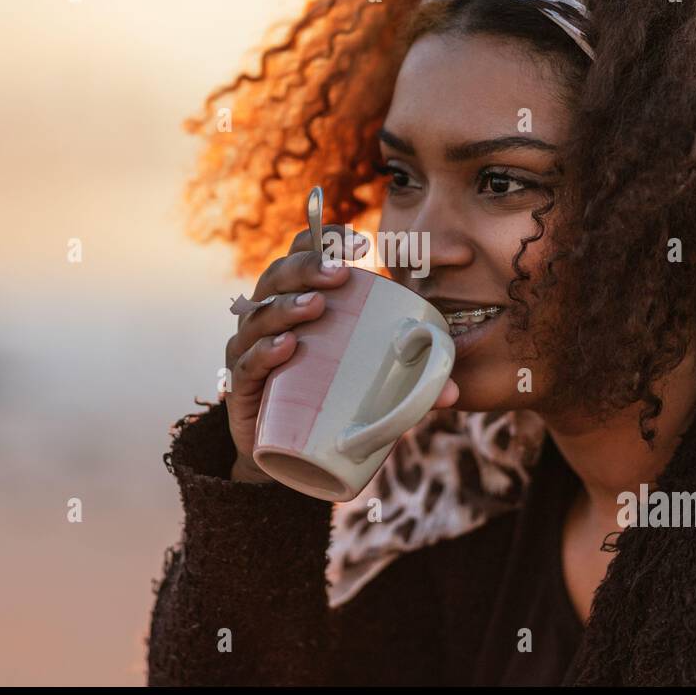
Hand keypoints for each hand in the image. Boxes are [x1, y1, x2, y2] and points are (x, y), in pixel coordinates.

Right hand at [223, 225, 457, 482]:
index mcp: (297, 298)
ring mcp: (248, 349)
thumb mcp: (366, 385)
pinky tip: (285, 346)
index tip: (360, 245)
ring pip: (260, 316)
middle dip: (307, 268)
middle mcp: (268, 315)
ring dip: (286, 306)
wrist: (282, 455)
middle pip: (278, 276)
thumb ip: (407, 386)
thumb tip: (454, 392)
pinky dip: (264, 352)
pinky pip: (247, 363)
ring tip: (316, 306)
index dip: (325, 239)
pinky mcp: (241, 387)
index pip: (304, 253)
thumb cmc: (325, 400)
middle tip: (340, 273)